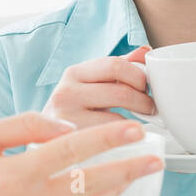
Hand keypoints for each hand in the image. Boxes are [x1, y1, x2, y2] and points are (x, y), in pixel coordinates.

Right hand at [0, 112, 163, 195]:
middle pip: (93, 185)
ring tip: (133, 176)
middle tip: (156, 158)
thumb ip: (21, 126)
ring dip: (117, 194)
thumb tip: (62, 127)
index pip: (74, 151)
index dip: (108, 138)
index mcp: (16, 174)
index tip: (133, 129)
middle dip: (129, 170)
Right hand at [41, 45, 155, 129]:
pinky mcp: (71, 143)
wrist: (44, 139)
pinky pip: (110, 140)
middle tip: (151, 108)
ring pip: (118, 118)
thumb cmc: (74, 109)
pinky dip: (123, 140)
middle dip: (144, 100)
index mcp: (73, 73)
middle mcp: (66, 93)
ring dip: (138, 123)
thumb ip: (117, 68)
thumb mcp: (90, 83)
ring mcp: (66, 119)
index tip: (147, 87)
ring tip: (141, 126)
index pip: (116, 64)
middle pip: (120, 91)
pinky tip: (123, 140)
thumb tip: (145, 51)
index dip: (139, 76)